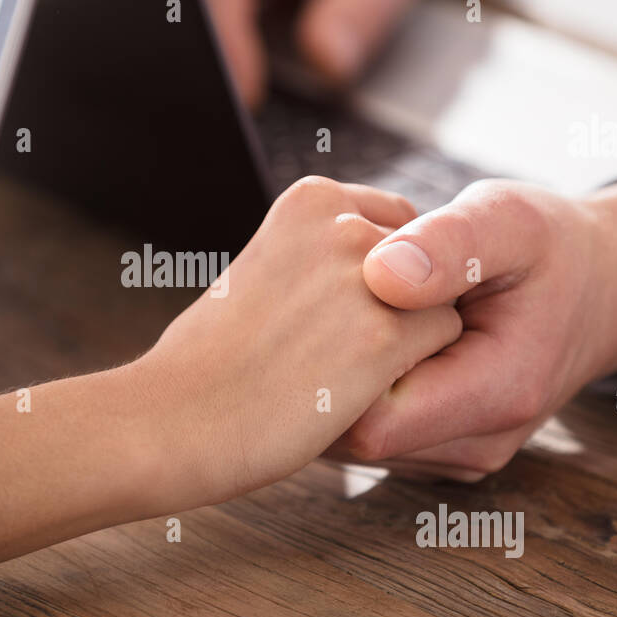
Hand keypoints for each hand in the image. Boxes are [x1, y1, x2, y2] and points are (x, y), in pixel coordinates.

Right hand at [135, 176, 460, 511]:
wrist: (175, 417)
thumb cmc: (207, 361)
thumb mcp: (259, 268)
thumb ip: (315, 255)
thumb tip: (355, 268)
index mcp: (312, 199)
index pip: (402, 226)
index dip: (387, 280)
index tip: (341, 317)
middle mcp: (343, 223)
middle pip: (431, 266)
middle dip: (402, 310)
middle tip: (336, 353)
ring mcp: (367, 277)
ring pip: (441, 306)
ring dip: (409, 345)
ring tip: (341, 376)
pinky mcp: (385, 335)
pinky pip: (442, 348)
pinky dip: (410, 376)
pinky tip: (352, 392)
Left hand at [335, 179, 616, 479]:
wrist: (601, 285)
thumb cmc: (549, 245)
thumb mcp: (508, 219)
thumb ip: (449, 244)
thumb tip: (379, 272)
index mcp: (499, 394)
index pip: (371, 422)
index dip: (329, 371)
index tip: (319, 306)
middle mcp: (479, 443)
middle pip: (353, 441)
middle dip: (325, 379)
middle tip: (311, 307)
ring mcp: (459, 455)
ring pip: (353, 443)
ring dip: (336, 385)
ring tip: (336, 319)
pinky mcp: (441, 446)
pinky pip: (371, 433)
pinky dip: (353, 389)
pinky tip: (353, 339)